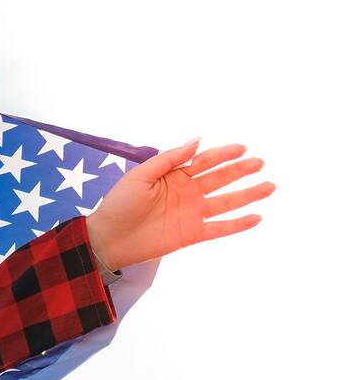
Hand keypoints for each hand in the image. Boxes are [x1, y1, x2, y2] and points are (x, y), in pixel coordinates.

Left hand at [86, 137, 275, 271]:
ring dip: (248, 194)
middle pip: (220, 179)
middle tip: (260, 163)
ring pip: (226, 202)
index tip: (242, 148)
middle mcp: (187, 193)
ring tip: (269, 186)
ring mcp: (192, 213)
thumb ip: (169, 160)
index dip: (223, 154)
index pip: (204, 162)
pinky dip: (238, 224)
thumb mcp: (141, 175)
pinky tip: (257, 217)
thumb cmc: (120, 203)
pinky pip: (220, 228)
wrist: (109, 237)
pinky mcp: (192, 234)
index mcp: (174, 176)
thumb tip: (197, 141)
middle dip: (240, 170)